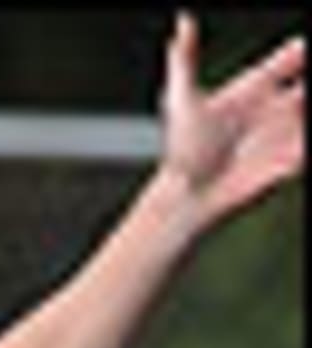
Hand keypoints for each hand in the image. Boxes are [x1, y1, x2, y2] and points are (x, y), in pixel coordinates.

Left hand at [159, 12, 303, 225]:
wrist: (188, 193)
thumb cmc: (182, 148)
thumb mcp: (181, 98)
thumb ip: (184, 59)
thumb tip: (182, 22)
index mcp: (247, 92)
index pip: (283, 64)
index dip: (298, 53)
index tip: (305, 46)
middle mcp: (267, 111)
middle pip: (305, 89)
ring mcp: (278, 136)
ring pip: (309, 116)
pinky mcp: (286, 162)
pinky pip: (307, 148)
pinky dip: (307, 144)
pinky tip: (304, 145)